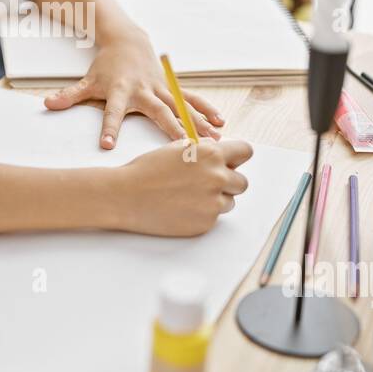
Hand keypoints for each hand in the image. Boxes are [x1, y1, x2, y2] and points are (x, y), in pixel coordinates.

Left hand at [43, 33, 224, 147]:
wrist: (127, 40)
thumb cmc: (106, 66)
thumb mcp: (86, 80)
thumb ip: (69, 95)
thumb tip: (47, 104)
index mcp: (120, 91)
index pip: (113, 111)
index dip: (109, 127)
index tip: (108, 145)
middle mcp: (144, 90)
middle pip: (159, 112)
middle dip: (172, 129)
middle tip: (184, 149)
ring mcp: (161, 88)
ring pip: (182, 107)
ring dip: (197, 123)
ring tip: (213, 141)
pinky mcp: (172, 86)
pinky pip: (191, 99)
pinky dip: (205, 109)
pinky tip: (220, 124)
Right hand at [109, 138, 252, 235]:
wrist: (126, 196)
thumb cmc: (148, 170)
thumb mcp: (177, 149)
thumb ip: (204, 150)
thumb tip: (222, 152)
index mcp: (211, 153)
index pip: (246, 151)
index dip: (237, 157)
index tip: (230, 162)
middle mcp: (218, 177)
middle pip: (242, 182)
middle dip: (227, 182)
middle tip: (205, 184)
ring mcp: (213, 202)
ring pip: (230, 201)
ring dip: (216, 199)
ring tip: (188, 196)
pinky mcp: (206, 222)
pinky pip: (214, 217)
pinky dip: (202, 214)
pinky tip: (181, 208)